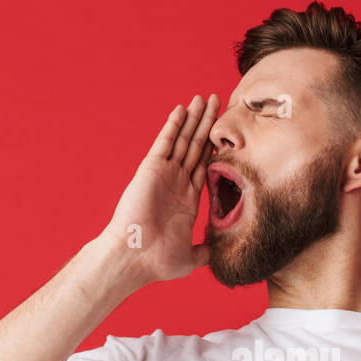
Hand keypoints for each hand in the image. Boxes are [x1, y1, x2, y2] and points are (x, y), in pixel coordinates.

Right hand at [101, 94, 219, 283]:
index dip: (215, 149)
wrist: (134, 258)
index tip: (226, 133)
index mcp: (187, 200)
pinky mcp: (151, 169)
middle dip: (207, 125)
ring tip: (204, 98)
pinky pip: (165, 142)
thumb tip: (218, 255)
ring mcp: (164, 175)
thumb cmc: (157, 261)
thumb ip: (205, 252)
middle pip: (196, 147)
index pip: (205, 167)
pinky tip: (182, 109)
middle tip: (219, 102)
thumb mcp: (191, 258)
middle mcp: (177, 183)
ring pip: (183, 140)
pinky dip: (173, 125)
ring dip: (194, 119)